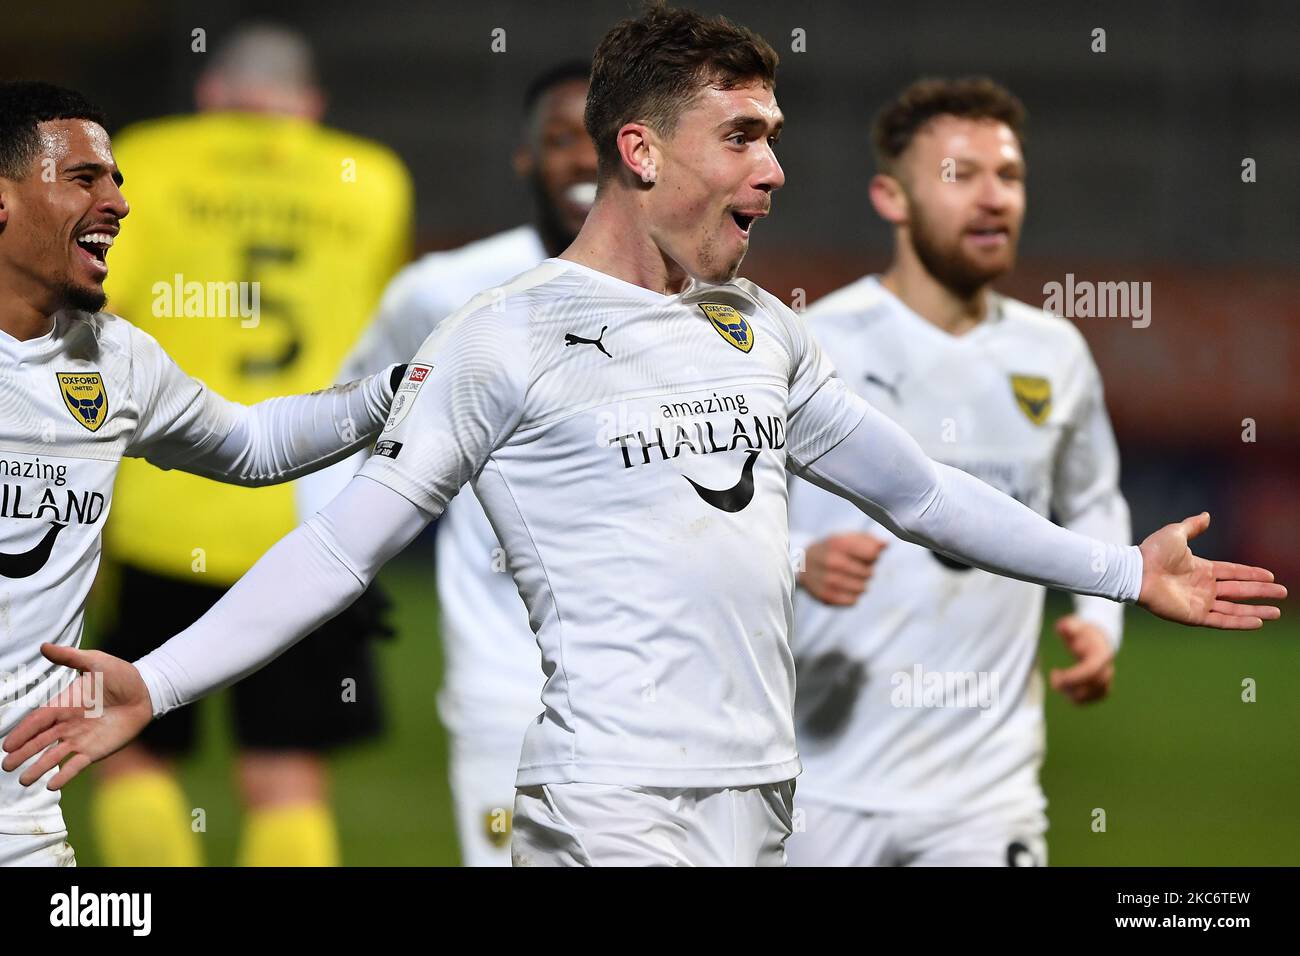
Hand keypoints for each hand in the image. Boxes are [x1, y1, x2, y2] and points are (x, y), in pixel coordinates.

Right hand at [1, 643, 152, 789]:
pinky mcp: (95, 751)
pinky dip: (64, 775)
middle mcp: (67, 725)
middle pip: (39, 742)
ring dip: (38, 768)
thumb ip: (71, 657)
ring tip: (24, 781)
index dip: (22, 733)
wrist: (146, 693)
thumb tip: (44, 646)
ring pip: (53, 757)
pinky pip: (76, 765)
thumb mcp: (95, 662)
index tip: (6, 745)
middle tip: (5, 766)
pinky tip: (52, 785)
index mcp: (63, 705)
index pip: (37, 721)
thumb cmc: (120, 675)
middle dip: (22, 754)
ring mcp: (80, 739)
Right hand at [797, 533, 887, 605]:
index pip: (872, 554)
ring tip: (849, 577)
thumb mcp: (846, 538)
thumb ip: (868, 540)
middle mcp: (831, 562)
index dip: (873, 555)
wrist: (802, 563)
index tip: (866, 554)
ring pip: (862, 589)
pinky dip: (852, 596)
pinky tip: (843, 588)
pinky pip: (853, 601)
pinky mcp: (826, 597)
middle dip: (867, 570)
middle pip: (869, 573)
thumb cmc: (832, 550)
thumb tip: (885, 544)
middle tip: (855, 567)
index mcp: (838, 544)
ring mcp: (827, 581)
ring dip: (860, 584)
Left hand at [1049, 616, 1114, 703]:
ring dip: (1069, 693)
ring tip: (1058, 681)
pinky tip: (1064, 688)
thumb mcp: (1075, 624)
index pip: (1090, 671)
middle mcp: (1107, 670)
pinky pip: (1088, 700)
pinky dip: (1074, 698)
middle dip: (1068, 685)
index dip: (1072, 676)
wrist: (1097, 639)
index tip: (1055, 673)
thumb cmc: (1083, 631)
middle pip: (1090, 686)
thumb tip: (1065, 628)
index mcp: (1102, 655)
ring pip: (1088, 696)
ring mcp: (1106, 681)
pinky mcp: (1102, 689)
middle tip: (1054, 675)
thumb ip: (1069, 626)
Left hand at [1138, 513, 1285, 628]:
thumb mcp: (1176, 533)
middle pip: (1239, 590)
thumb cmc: (1153, 552)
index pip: (1233, 572)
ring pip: (1235, 608)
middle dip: (1261, 592)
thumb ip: (1193, 526)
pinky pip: (1222, 620)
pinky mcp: (1194, 616)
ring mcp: (1200, 602)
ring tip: (1277, 612)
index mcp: (1201, 569)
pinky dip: (1240, 622)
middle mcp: (1203, 587)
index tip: (1270, 575)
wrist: (1137, 570)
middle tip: (1283, 592)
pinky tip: (1258, 622)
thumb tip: (1206, 515)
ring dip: (1256, 610)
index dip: (1252, 574)